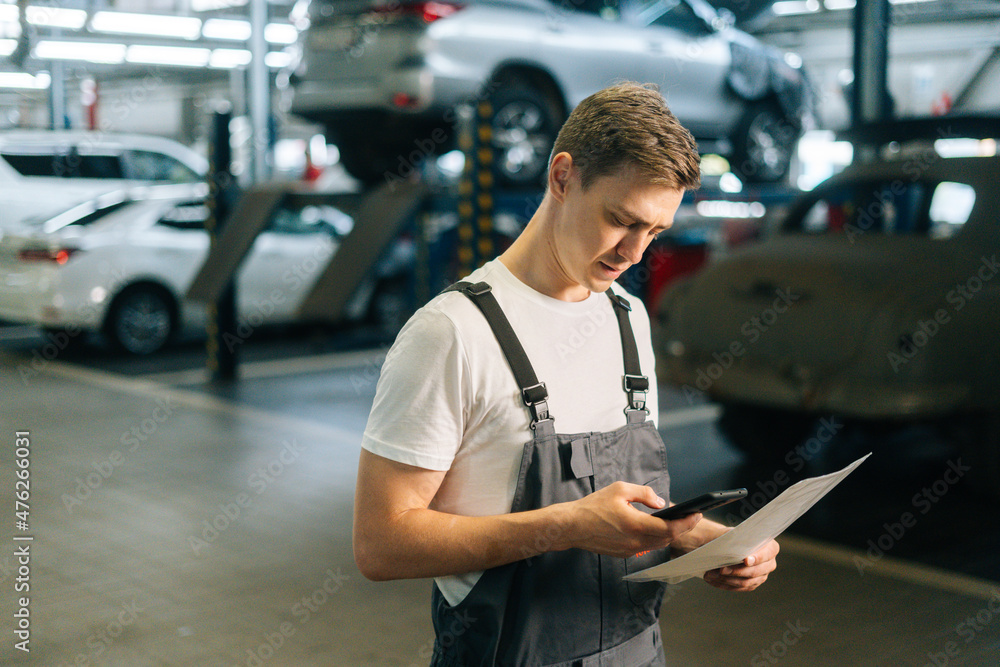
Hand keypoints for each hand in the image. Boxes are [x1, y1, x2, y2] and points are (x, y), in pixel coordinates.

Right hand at [566, 481, 701, 557]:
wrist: (572, 526)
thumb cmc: (593, 506)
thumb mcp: (620, 489)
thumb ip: (644, 493)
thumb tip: (660, 503)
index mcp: (636, 525)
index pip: (670, 529)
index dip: (686, 522)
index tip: (696, 514)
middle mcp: (635, 542)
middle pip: (667, 539)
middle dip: (681, 528)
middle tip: (689, 517)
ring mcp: (630, 550)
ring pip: (657, 544)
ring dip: (668, 534)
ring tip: (674, 522)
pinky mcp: (624, 553)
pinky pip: (645, 547)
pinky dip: (654, 538)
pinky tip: (653, 528)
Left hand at [703, 539, 778, 591]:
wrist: (725, 545)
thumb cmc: (731, 537)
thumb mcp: (732, 534)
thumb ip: (735, 539)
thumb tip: (734, 547)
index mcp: (770, 547)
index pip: (768, 553)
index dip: (757, 558)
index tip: (746, 560)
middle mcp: (769, 563)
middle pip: (756, 572)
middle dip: (737, 571)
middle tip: (722, 569)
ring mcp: (761, 576)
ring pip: (746, 582)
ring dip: (727, 579)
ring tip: (711, 574)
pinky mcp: (752, 584)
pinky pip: (738, 588)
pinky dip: (724, 584)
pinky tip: (712, 579)